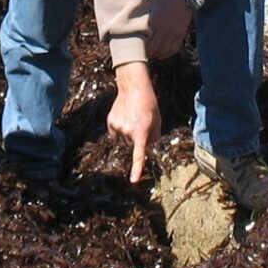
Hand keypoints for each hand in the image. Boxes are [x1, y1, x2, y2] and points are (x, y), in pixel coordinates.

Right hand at [107, 62, 161, 182]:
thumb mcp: (157, 120)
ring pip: (123, 140)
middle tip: (140, 124)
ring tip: (132, 118)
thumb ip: (154, 136)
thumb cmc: (149, 103)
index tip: (134, 180)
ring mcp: (117, 127)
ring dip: (127, 134)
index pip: (139, 154)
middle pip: (132, 145)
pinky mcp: (110, 123)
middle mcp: (128, 131)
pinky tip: (124, 117)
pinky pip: (115, 134)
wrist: (133, 87)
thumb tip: (148, 147)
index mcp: (142, 132)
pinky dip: (119, 129)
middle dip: (136, 138)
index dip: (137, 168)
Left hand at [145, 0, 192, 60]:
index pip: (148, 40)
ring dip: (159, 54)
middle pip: (156, 48)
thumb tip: (143, 28)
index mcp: (155, 21)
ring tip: (154, 55)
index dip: (144, 47)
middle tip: (146, 54)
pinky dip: (168, 53)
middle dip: (150, 53)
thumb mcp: (153, 6)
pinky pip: (174, 48)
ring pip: (165, 50)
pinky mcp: (181, 33)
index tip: (141, 49)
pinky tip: (164, 54)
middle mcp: (165, 29)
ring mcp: (174, 32)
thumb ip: (149, 19)